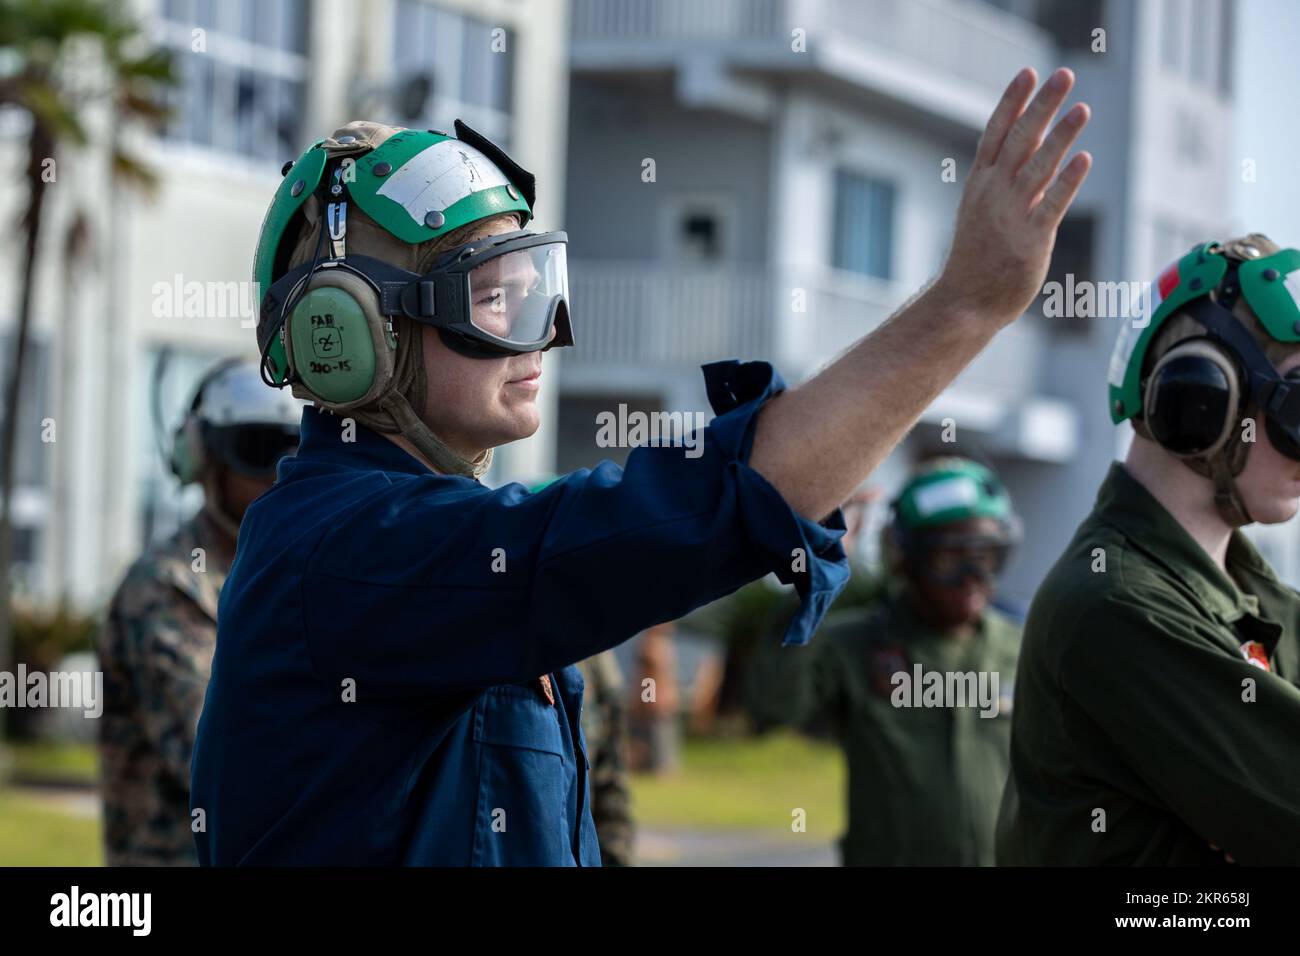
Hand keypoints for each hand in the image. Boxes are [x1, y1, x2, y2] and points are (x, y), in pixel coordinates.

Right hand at [934, 67, 1091, 326]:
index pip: (995, 133)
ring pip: (1037, 168)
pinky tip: (1083, 158)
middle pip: (1018, 140)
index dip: (1012, 101)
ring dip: (1060, 136)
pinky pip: (1050, 205)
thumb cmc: (977, 258)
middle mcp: (993, 195)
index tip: (1028, 71)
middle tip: (1063, 75)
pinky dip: (1067, 180)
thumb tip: (1036, 145)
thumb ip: (1011, 179)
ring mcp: (1010, 217)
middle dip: (1041, 105)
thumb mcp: (984, 211)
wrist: (964, 303)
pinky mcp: (1030, 241)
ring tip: (1082, 108)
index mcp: (979, 185)